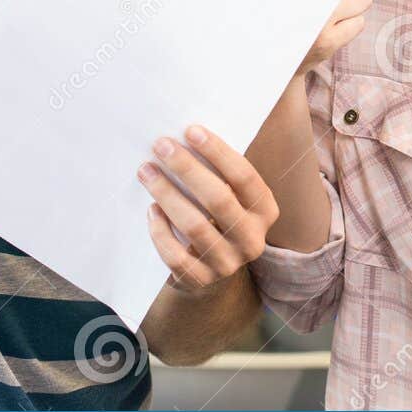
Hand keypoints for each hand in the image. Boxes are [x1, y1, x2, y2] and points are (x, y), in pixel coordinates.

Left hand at [140, 124, 278, 290]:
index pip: (244, 177)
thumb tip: (188, 135)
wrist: (210, 271)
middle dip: (187, 169)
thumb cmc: (217, 218)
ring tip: (147, 171)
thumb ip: (221, 173)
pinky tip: (151, 209)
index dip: (218, 153)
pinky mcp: (201, 280)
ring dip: (167, 194)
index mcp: (265, 211)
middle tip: (162, 146)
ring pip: (195, 226)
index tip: (190, 131)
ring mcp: (227, 263)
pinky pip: (176, 256)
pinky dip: (161, 231)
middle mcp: (252, 239)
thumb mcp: (233, 198)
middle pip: (219, 199)